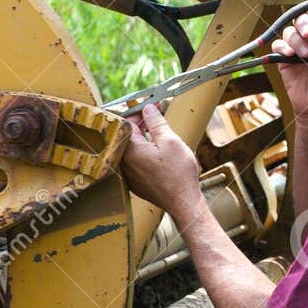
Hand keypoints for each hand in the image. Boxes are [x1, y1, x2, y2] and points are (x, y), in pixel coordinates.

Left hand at [121, 104, 202, 219]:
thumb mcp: (170, 141)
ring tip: (158, 130)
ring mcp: (128, 174)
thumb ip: (156, 122)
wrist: (182, 201)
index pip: (127, 123)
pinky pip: (135, 161)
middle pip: (128, 135)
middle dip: (141, 123)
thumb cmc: (178, 173)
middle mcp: (124, 162)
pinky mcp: (135, 182)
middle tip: (157, 115)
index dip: (138, 111)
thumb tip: (148, 109)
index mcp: (130, 150)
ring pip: (131, 148)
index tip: (150, 106)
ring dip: (142, 137)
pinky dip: (143, 151)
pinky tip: (156, 149)